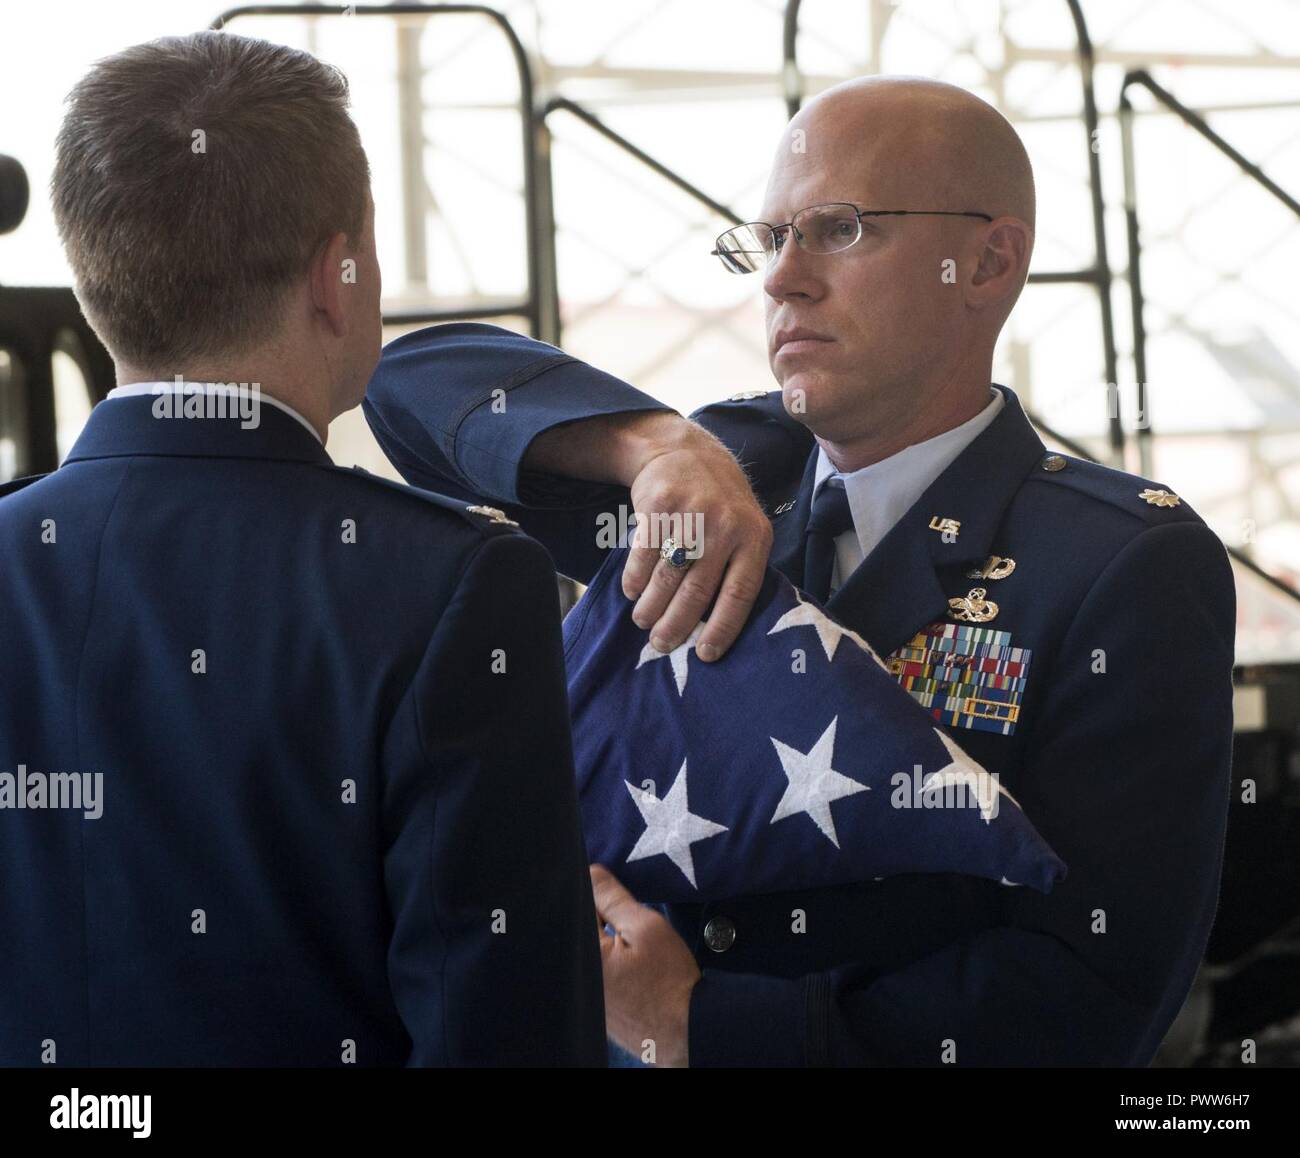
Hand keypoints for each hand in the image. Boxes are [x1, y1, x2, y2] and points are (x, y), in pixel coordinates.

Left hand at [591, 864, 699, 1067]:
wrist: (686, 1032)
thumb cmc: (670, 981)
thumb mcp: (647, 927)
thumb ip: (612, 899)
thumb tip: (589, 873)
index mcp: (584, 956)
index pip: (574, 910)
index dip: (590, 894)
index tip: (606, 889)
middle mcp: (575, 978)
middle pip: (576, 933)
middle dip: (593, 918)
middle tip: (621, 919)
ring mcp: (584, 997)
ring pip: (584, 954)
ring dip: (599, 942)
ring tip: (627, 945)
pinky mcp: (595, 1009)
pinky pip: (591, 975)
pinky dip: (604, 964)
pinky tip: (628, 966)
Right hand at [622, 415, 772, 660]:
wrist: (687, 453)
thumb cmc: (720, 504)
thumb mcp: (744, 528)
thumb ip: (737, 568)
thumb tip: (715, 629)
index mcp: (754, 538)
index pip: (740, 593)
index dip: (722, 628)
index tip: (704, 655)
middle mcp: (726, 526)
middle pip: (698, 590)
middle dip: (676, 624)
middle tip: (661, 644)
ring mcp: (692, 514)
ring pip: (668, 576)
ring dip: (651, 606)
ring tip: (643, 621)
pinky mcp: (660, 505)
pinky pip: (644, 554)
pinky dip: (634, 578)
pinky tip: (631, 591)